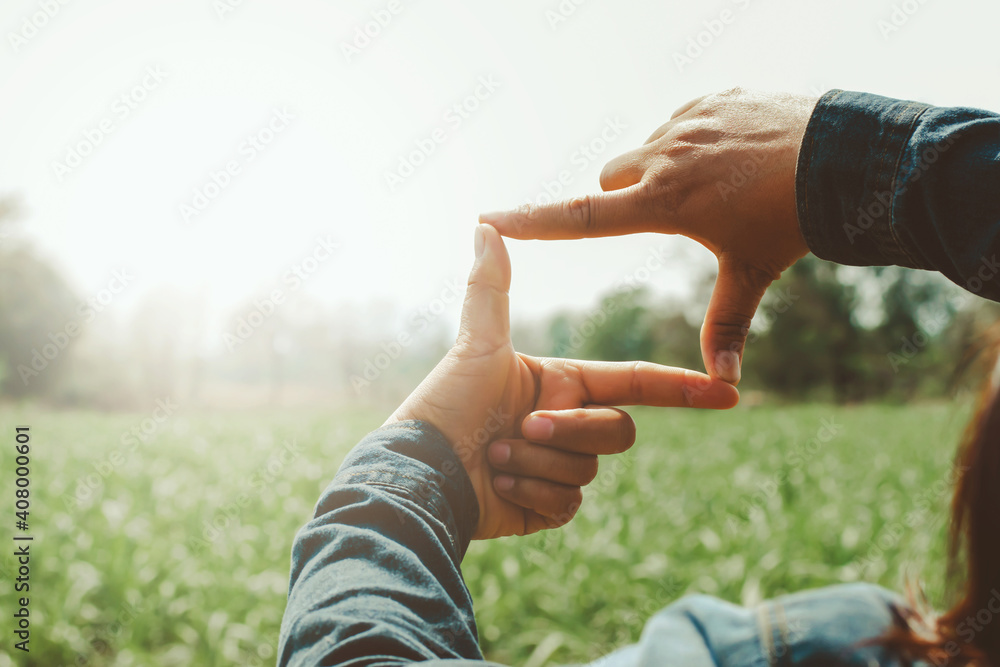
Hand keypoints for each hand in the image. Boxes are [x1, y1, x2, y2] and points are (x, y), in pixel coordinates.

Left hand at [387, 224, 738, 539]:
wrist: (419, 474)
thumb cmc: (444, 405)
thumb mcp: (474, 345)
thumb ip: (490, 287)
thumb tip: (484, 223)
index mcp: (560, 383)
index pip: (633, 381)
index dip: (680, 388)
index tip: (726, 392)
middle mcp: (565, 423)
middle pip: (617, 430)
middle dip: (573, 430)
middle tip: (523, 428)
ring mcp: (559, 467)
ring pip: (589, 469)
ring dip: (537, 462)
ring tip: (493, 457)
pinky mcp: (547, 507)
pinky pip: (569, 503)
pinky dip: (532, 494)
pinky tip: (497, 486)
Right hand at [480, 88, 818, 384]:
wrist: (844, 154)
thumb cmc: (791, 219)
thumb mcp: (752, 272)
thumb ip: (728, 326)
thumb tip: (724, 386)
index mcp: (663, 200)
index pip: (582, 214)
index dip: (533, 220)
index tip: (490, 216)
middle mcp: (664, 154)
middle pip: (612, 176)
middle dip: (624, 195)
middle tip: (668, 211)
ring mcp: (688, 120)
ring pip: (648, 148)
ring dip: (663, 167)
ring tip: (715, 184)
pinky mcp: (712, 98)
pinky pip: (682, 121)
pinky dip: (694, 140)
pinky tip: (734, 156)